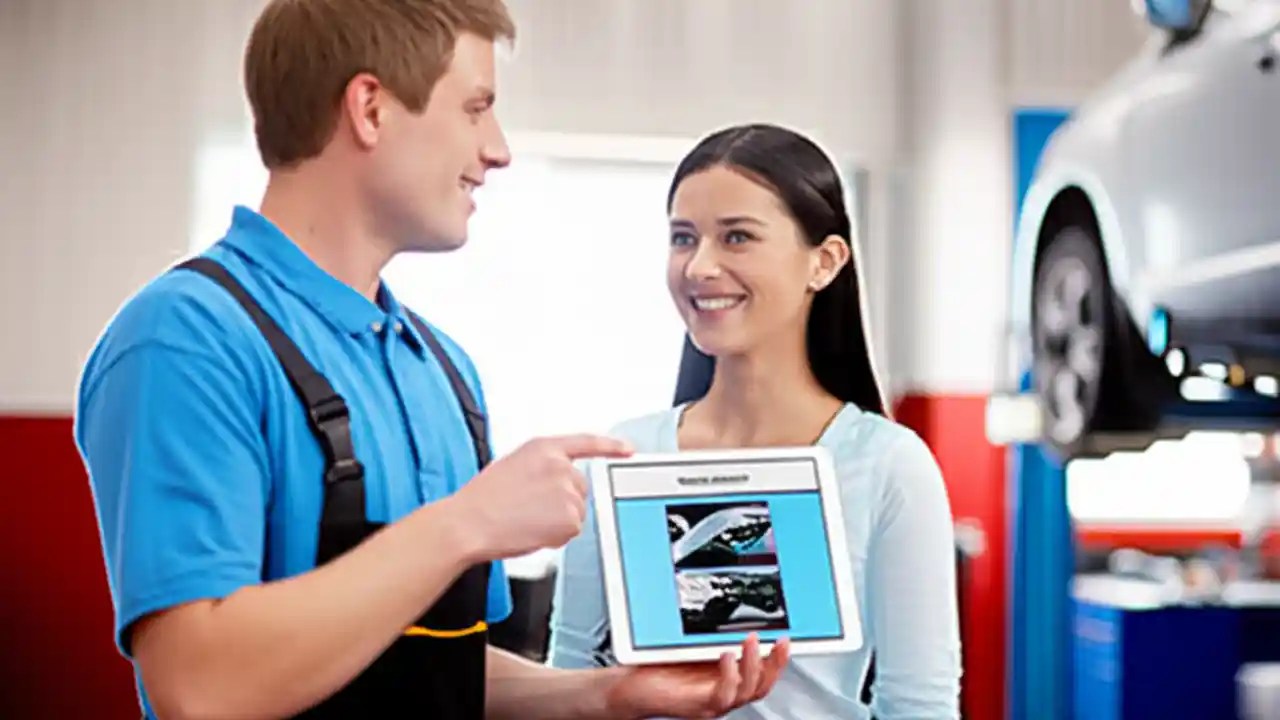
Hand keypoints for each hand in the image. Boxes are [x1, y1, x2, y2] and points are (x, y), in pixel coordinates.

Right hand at [450, 434, 632, 558]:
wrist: (469, 523)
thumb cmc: (483, 500)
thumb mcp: (512, 466)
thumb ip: (542, 468)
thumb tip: (556, 483)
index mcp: (544, 448)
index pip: (585, 442)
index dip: (610, 446)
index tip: (628, 449)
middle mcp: (561, 466)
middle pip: (580, 488)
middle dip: (563, 502)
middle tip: (531, 510)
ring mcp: (568, 491)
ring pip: (577, 511)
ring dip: (558, 520)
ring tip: (526, 520)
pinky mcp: (571, 517)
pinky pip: (571, 531)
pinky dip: (556, 536)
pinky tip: (532, 531)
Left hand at [604, 634, 790, 719]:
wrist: (628, 689)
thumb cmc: (657, 668)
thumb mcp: (690, 645)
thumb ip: (710, 635)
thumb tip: (729, 608)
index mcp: (725, 680)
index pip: (761, 673)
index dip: (778, 660)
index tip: (786, 639)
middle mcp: (723, 694)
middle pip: (762, 684)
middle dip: (776, 663)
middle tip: (781, 641)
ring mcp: (711, 703)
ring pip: (747, 691)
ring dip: (753, 665)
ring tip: (751, 640)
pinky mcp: (697, 706)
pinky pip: (722, 695)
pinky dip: (729, 676)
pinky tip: (727, 656)